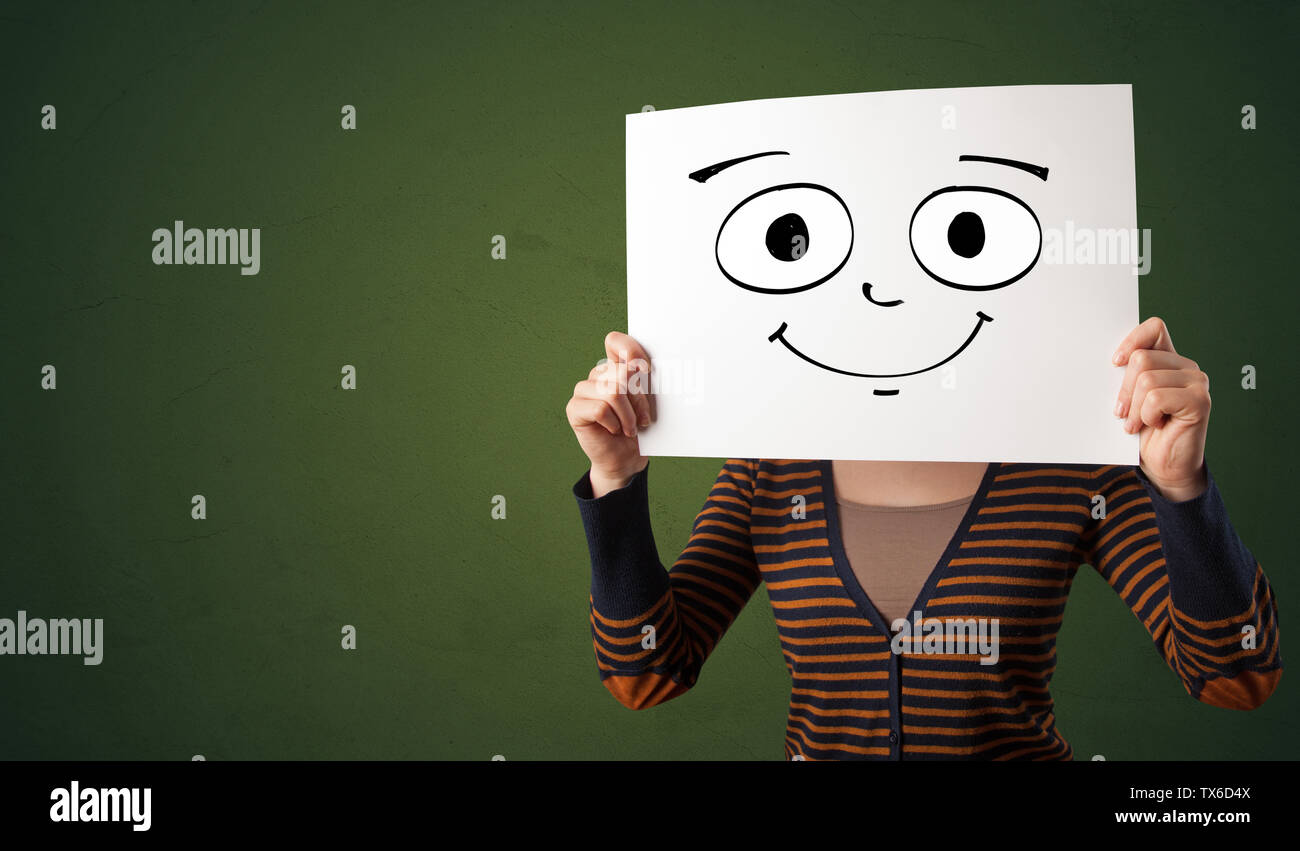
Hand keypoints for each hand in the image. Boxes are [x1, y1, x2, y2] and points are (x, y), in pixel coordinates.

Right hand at [566, 331, 653, 496]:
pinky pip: (600, 409)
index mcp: (615, 366)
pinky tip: (615, 430)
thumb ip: (643, 377)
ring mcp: (583, 390)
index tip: (646, 373)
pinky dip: (614, 423)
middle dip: (639, 399)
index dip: (632, 352)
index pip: (615, 341)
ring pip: (613, 392)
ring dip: (628, 415)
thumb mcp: (649, 399)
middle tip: (643, 418)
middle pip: (622, 372)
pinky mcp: (574, 408)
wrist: (628, 459)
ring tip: (631, 427)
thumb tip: (638, 365)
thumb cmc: (640, 427)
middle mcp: (597, 375)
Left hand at [1112, 316, 1209, 501]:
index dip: (1132, 339)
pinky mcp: (1200, 400)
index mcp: (1169, 359)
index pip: (1154, 328)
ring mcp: (1197, 382)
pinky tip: (1152, 426)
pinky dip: (1146, 415)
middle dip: (1124, 389)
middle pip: (1142, 359)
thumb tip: (1104, 361)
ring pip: (1147, 379)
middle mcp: (1186, 366)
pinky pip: (1156, 397)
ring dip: (1134, 407)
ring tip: (1136, 423)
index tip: (1114, 362)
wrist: (1163, 465)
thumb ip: (1125, 376)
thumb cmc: (1142, 430)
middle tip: (1121, 413)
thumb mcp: (1128, 398)